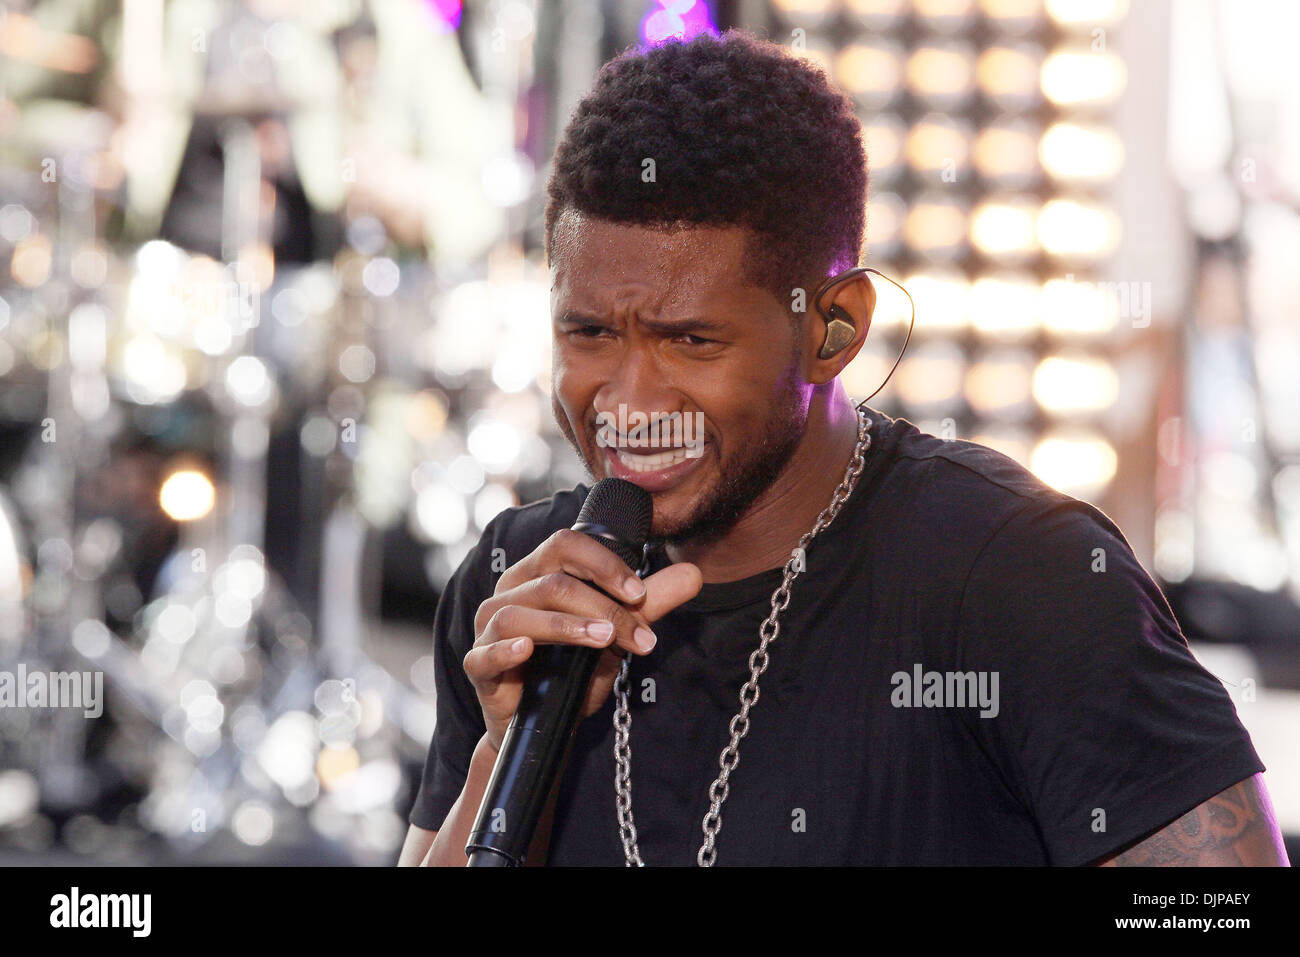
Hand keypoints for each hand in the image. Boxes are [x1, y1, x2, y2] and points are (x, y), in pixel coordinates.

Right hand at [463, 529, 701, 750]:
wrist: (542, 728)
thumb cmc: (572, 673)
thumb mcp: (616, 636)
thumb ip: (649, 604)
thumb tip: (694, 574)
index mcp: (538, 573)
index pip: (566, 545)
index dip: (604, 564)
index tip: (639, 592)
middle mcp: (509, 592)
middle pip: (552, 580)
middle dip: (600, 604)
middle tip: (637, 633)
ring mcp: (487, 627)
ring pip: (521, 612)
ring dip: (568, 625)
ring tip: (604, 641)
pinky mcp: (476, 664)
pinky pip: (487, 651)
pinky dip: (507, 648)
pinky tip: (528, 650)